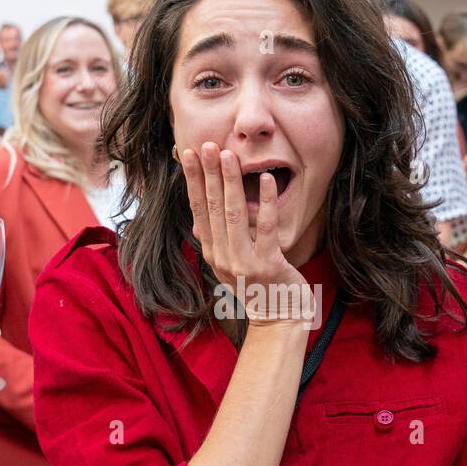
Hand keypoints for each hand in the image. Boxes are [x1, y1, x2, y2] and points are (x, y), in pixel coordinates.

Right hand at [179, 141, 311, 325]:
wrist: (277, 319)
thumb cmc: (258, 287)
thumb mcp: (230, 265)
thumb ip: (217, 241)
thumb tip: (198, 219)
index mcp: (212, 253)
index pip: (197, 210)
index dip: (192, 182)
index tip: (188, 155)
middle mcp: (222, 257)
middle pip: (212, 208)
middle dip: (208, 174)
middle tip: (207, 146)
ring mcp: (243, 262)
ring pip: (234, 215)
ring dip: (230, 183)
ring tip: (229, 156)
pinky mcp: (267, 265)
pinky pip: (266, 228)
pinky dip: (267, 201)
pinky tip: (268, 179)